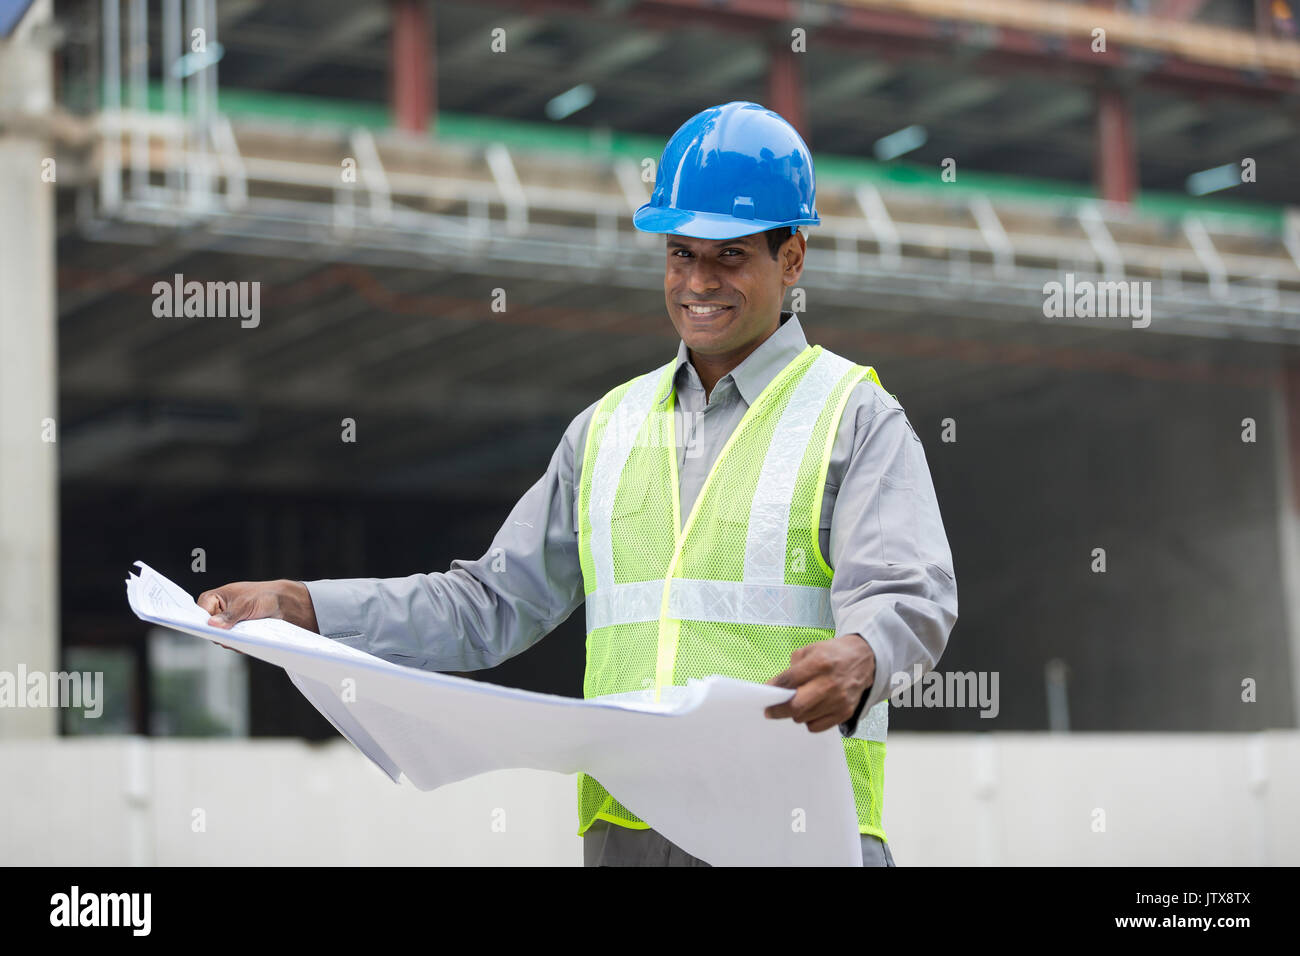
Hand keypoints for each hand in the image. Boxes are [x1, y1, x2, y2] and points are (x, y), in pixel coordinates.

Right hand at [196, 581, 319, 653]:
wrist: (282, 602)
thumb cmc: (263, 596)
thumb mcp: (245, 605)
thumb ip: (229, 616)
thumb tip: (211, 625)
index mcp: (213, 598)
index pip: (199, 614)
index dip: (203, 624)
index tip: (211, 632)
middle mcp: (216, 611)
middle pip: (209, 630)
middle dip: (219, 635)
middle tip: (229, 640)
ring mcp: (226, 623)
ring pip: (221, 638)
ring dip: (231, 641)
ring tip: (243, 641)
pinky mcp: (236, 632)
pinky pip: (232, 642)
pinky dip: (238, 644)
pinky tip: (248, 644)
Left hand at [764, 634, 875, 732]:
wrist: (864, 659)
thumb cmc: (833, 654)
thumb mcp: (811, 650)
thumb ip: (792, 668)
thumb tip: (775, 687)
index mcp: (819, 663)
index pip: (788, 680)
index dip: (773, 689)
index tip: (764, 694)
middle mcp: (829, 683)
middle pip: (795, 706)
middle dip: (778, 710)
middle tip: (770, 711)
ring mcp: (838, 700)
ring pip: (804, 718)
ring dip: (795, 713)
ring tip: (797, 704)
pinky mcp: (845, 712)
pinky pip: (817, 726)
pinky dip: (809, 720)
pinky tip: (811, 709)